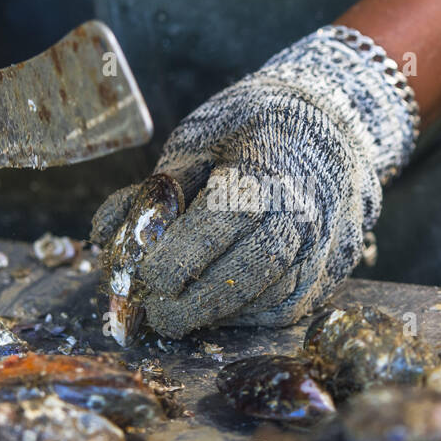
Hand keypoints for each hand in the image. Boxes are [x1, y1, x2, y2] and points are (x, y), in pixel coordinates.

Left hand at [93, 26, 417, 337]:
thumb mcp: (202, 138)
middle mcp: (302, 218)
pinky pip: (287, 310)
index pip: (215, 230)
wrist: (337, 124)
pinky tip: (220, 306)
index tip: (142, 278)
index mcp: (264, 176)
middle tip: (155, 315)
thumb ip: (155, 190)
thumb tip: (103, 235)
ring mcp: (323, 248)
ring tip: (181, 311)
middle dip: (192, 305)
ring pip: (268, 303)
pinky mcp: (330, 273)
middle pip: (245, 276)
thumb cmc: (257, 128)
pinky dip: (248, 316)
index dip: (174, 262)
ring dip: (219, 315)